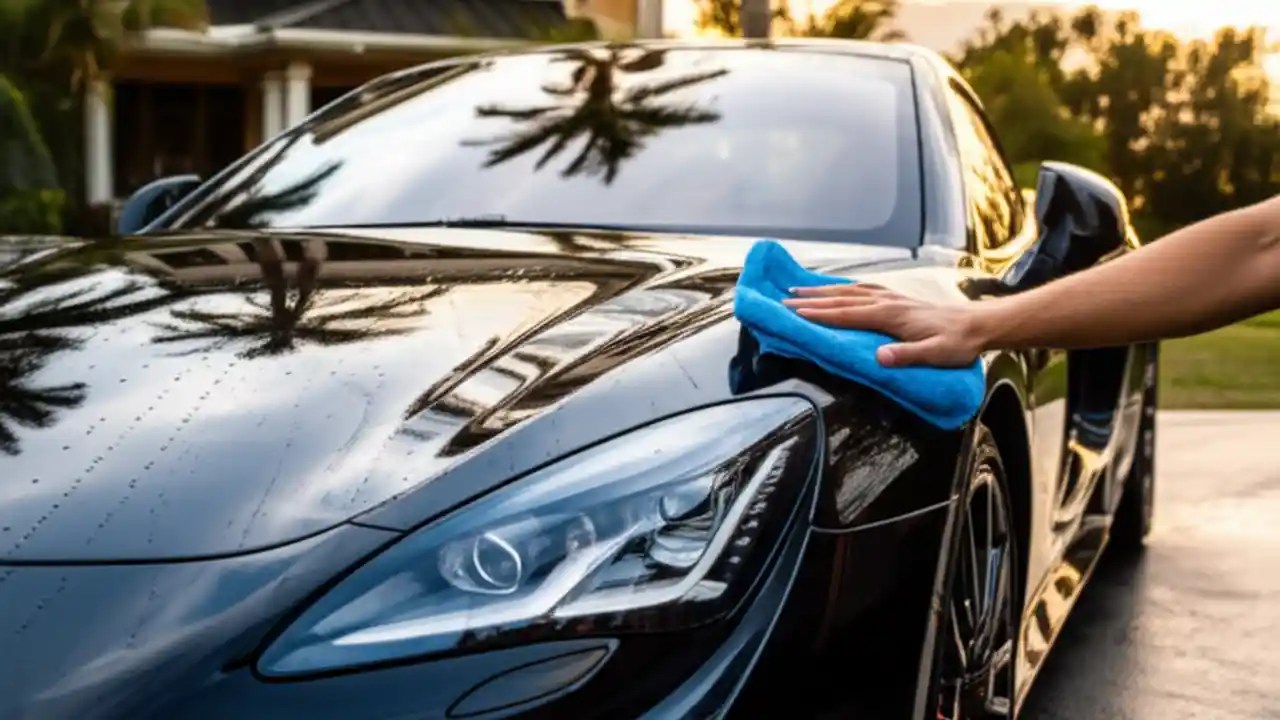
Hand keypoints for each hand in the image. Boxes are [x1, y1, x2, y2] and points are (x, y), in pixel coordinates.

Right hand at [782, 284, 987, 367]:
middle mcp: (887, 302)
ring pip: (850, 290)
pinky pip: (863, 288)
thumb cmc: (957, 344)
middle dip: (812, 299)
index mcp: (890, 315)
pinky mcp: (898, 299)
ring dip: (824, 290)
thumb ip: (907, 356)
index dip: (820, 313)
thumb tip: (879, 357)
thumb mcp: (935, 355)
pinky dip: (844, 287)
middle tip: (784, 299)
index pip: (847, 314)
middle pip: (842, 298)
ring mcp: (892, 298)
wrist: (978, 325)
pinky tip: (838, 288)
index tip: (794, 312)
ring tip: (800, 290)